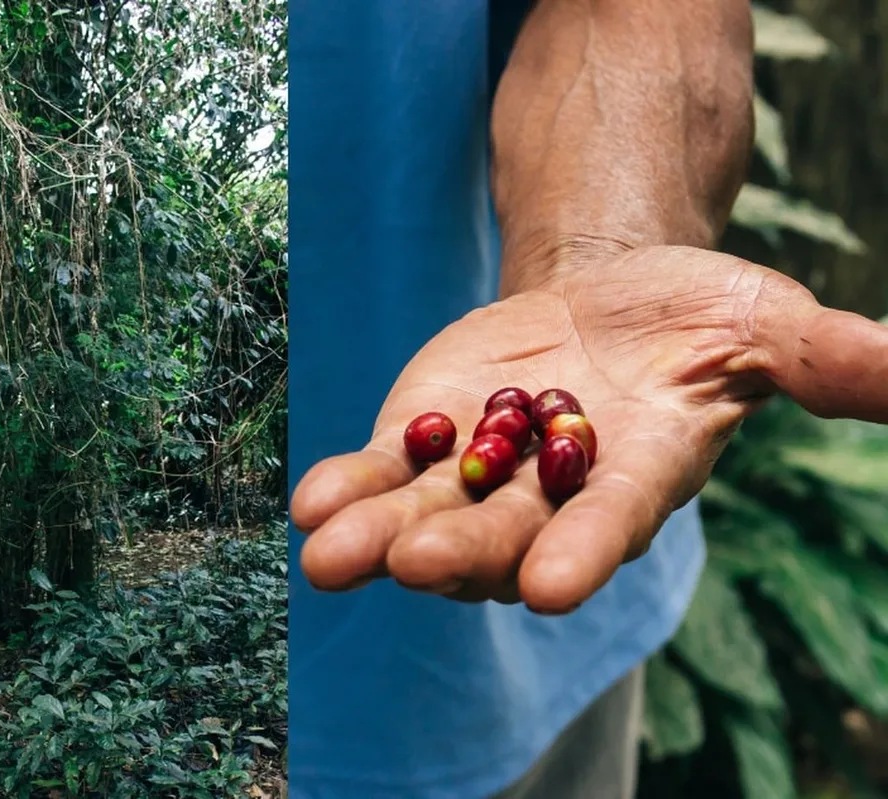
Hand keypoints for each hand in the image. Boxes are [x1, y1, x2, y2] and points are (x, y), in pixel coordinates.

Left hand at [290, 245, 887, 612]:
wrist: (609, 300)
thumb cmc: (696, 320)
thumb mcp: (764, 327)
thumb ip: (827, 361)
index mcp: (637, 477)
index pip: (612, 522)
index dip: (587, 550)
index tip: (557, 587)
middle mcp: (551, 496)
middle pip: (505, 534)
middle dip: (464, 550)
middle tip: (418, 565)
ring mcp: (477, 474)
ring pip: (425, 516)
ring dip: (377, 537)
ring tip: (329, 556)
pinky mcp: (424, 441)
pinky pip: (380, 473)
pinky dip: (346, 489)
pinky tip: (307, 506)